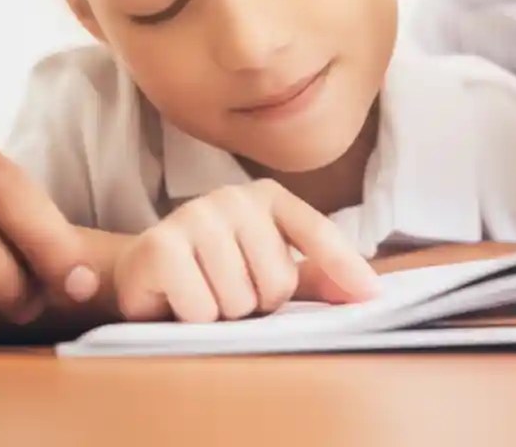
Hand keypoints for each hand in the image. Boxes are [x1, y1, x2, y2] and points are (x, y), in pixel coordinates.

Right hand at [113, 179, 377, 321]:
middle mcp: (233, 197)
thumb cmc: (215, 272)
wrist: (142, 272)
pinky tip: (177, 299)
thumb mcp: (268, 270)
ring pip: (239, 299)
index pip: (316, 232)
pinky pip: (202, 309)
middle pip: (277, 282)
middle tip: (230, 291)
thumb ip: (316, 278)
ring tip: (204, 294)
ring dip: (223, 313)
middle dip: (256, 303)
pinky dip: (193, 318)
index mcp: (268, 198)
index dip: (345, 266)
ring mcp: (195, 215)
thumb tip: (367, 291)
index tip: (373, 295)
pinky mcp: (161, 245)